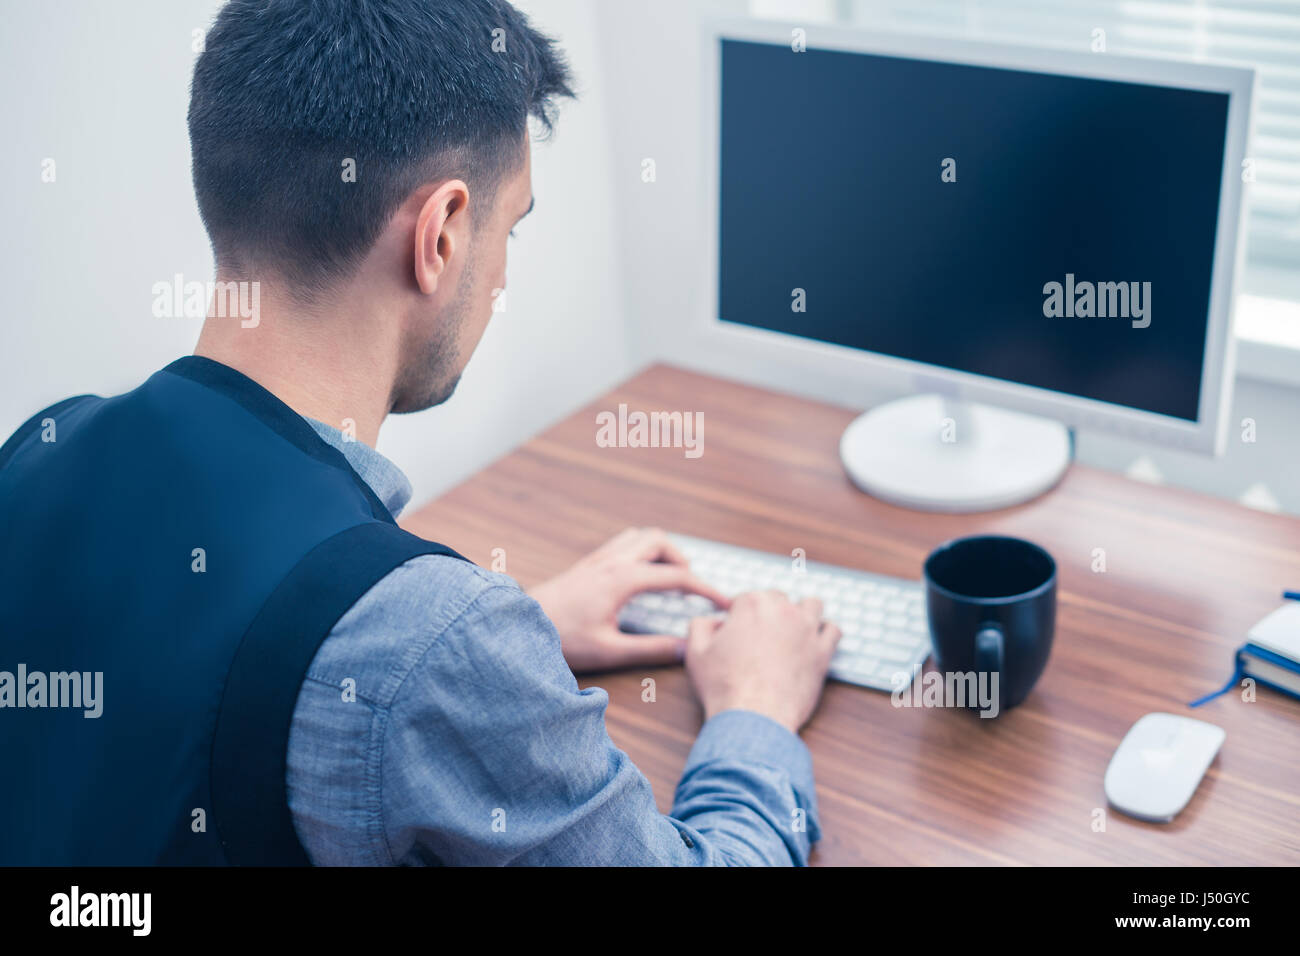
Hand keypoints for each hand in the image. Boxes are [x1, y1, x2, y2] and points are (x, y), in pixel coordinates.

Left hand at [528, 527, 730, 672]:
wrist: (519, 626)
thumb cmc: (561, 639)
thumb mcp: (611, 651)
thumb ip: (652, 649)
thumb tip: (686, 648)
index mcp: (623, 579)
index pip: (677, 578)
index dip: (706, 590)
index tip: (724, 602)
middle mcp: (612, 562)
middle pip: (659, 542)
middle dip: (682, 560)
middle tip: (690, 586)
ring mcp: (597, 559)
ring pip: (640, 537)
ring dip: (660, 551)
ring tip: (668, 577)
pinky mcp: (586, 564)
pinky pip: (622, 543)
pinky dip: (640, 551)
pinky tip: (638, 576)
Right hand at [685, 590, 840, 733]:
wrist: (753, 717)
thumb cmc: (724, 686)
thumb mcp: (696, 652)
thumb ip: (700, 626)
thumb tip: (712, 621)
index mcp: (751, 604)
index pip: (746, 598)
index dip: (739, 614)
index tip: (737, 630)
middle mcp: (782, 610)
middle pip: (778, 598)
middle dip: (769, 613)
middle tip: (760, 635)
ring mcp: (806, 629)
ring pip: (812, 605)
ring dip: (802, 613)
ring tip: (792, 631)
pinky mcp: (822, 651)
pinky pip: (833, 630)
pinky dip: (825, 633)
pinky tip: (814, 643)